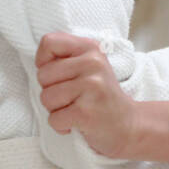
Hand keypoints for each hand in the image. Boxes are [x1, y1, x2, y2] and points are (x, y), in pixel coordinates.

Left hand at [35, 32, 136, 158]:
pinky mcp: (86, 112)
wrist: (128, 124)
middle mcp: (92, 63)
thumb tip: (39, 61)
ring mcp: (91, 87)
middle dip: (51, 91)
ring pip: (46, 98)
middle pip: (43, 75)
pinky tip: (78, 123)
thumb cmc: (100, 96)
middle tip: (73, 98)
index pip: (48, 42)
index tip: (58, 75)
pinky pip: (54, 119)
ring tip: (76, 109)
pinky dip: (61, 126)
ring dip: (56, 110)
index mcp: (90, 48)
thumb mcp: (90, 66)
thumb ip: (67, 57)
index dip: (43, 61)